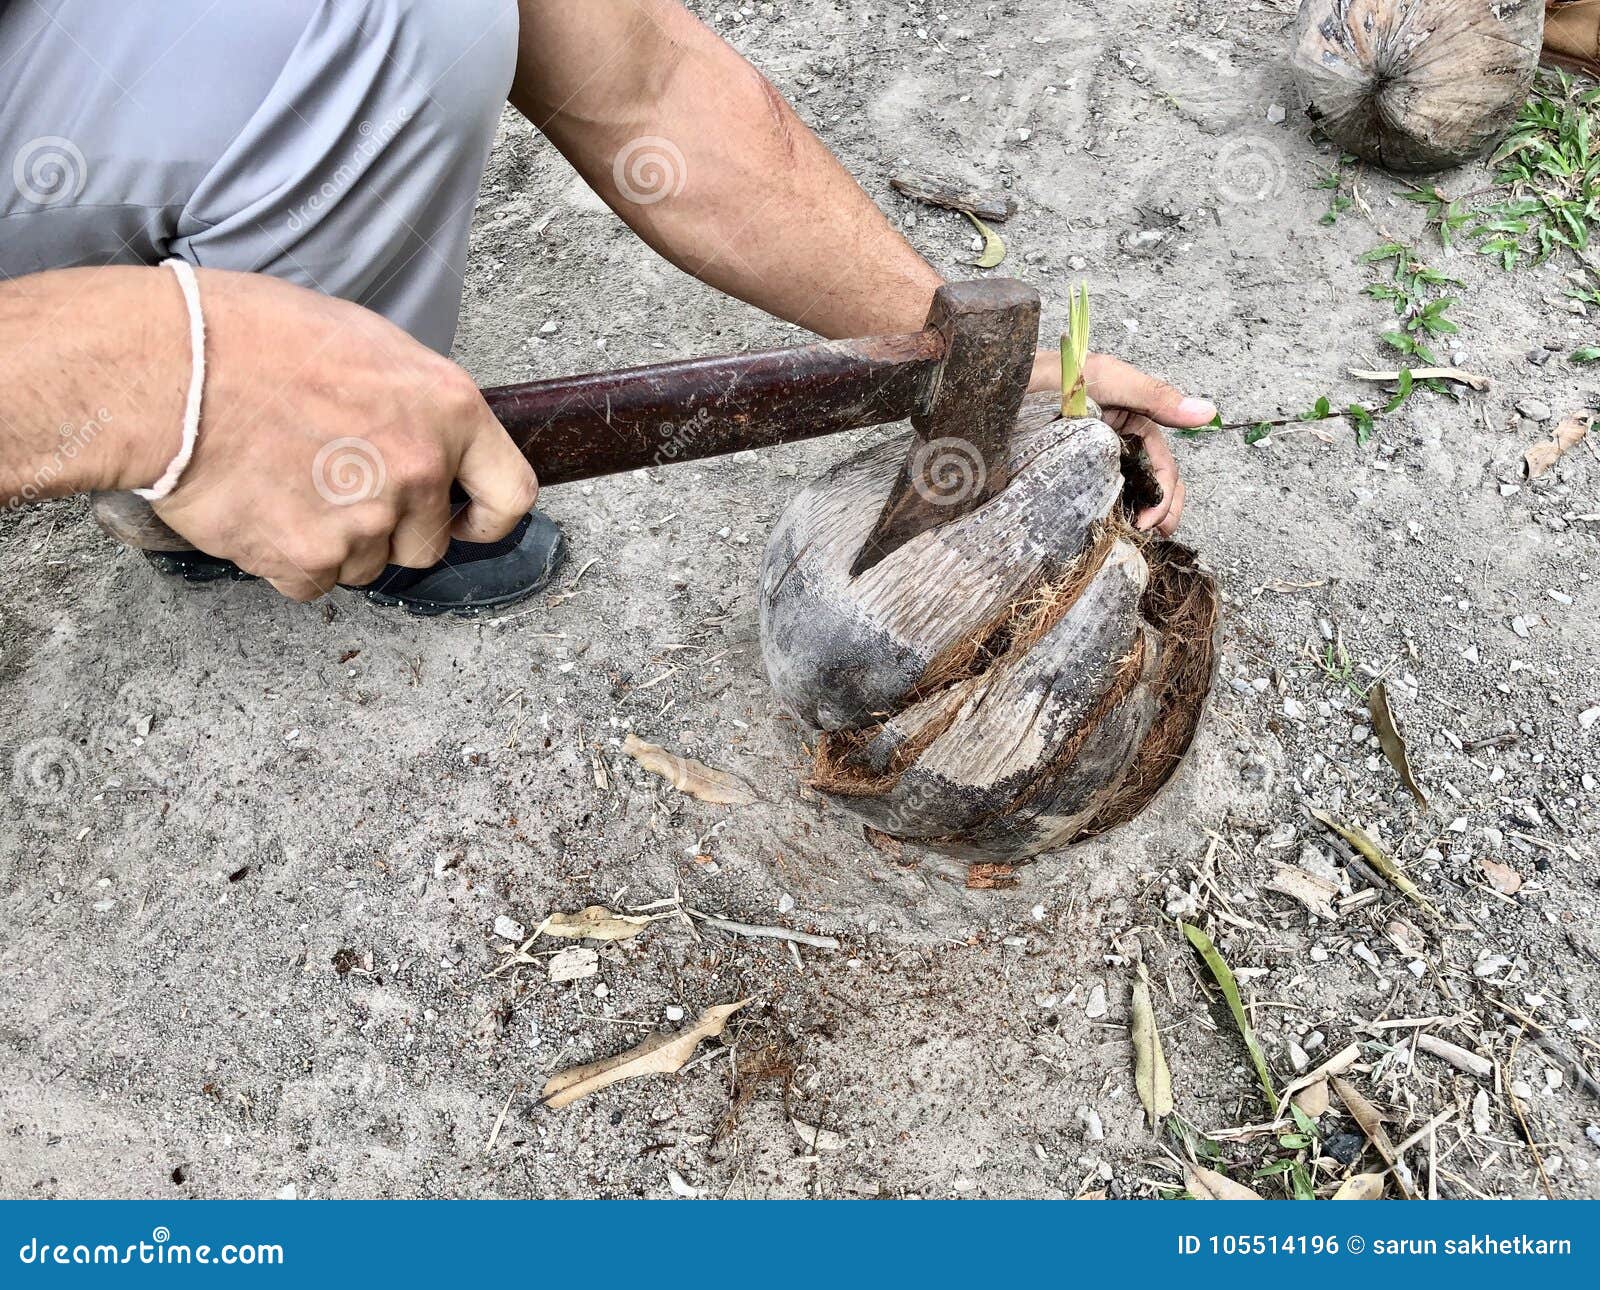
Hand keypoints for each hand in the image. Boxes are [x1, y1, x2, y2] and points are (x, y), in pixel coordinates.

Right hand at [141, 270, 536, 601]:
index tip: (468, 521)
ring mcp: (366, 521)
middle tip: (337, 485)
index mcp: (448, 411)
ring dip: (336, 542)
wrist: (170, 369)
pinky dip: (288, 559)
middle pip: (428, 543)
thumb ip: (415, 405)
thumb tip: (430, 440)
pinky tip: (261, 508)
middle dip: (393, 529)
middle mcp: (419, 471)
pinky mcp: (308, 559)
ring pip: (367, 564)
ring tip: (287, 482)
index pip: (511, 495)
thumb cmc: (254, 337)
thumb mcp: (368, 343)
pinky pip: (313, 582)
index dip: (488, 517)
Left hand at [1028, 349, 1214, 535]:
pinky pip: (1091, 497)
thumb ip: (1155, 396)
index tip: (1154, 521)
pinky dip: (1102, 513)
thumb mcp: (1108, 378)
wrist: (1002, 384)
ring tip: (1132, 538)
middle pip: (1147, 482)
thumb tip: (1207, 412)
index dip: (1164, 493)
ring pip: (1122, 493)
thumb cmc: (1054, 372)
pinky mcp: (1066, 472)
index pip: (1160, 464)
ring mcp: (1090, 459)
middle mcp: (1115, 443)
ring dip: (1132, 516)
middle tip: (1151, 536)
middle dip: (1158, 510)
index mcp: (1132, 422)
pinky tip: (1104, 529)